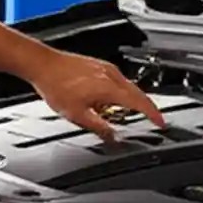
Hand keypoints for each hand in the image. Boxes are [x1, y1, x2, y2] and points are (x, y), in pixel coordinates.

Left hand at [27, 50, 166, 141]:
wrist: (41, 64)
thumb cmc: (55, 85)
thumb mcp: (76, 114)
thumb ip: (99, 127)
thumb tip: (113, 138)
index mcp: (110, 87)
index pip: (140, 103)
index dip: (154, 115)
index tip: (161, 123)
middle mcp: (110, 75)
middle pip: (138, 93)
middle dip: (147, 107)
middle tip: (152, 119)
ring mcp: (104, 67)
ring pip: (128, 85)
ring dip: (134, 99)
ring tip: (131, 112)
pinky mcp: (97, 64)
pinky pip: (118, 79)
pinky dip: (122, 90)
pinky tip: (112, 98)